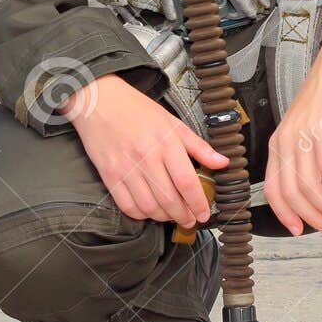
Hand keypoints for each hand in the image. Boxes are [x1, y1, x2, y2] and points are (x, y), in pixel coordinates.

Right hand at [61, 74, 225, 226]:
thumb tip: (222, 162)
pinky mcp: (109, 175)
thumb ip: (199, 146)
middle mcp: (146, 157)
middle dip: (184, 216)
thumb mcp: (173, 122)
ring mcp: (126, 168)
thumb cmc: (137, 110)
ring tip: (171, 215)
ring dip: (164, 217)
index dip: (198, 203)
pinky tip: (148, 210)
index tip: (204, 214)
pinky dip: (140, 214)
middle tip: (190, 220)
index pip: (187, 182)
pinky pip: (127, 205)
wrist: (99, 101)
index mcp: (166, 143)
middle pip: (169, 199)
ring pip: (149, 207)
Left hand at [263, 34, 321, 235]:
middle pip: (291, 193)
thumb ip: (300, 154)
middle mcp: (285, 141)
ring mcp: (303, 136)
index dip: (285, 214)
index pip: (272, 189)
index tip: (299, 229)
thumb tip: (310, 186)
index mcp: (277, 143)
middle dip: (311, 217)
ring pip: (309, 185)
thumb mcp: (303, 127)